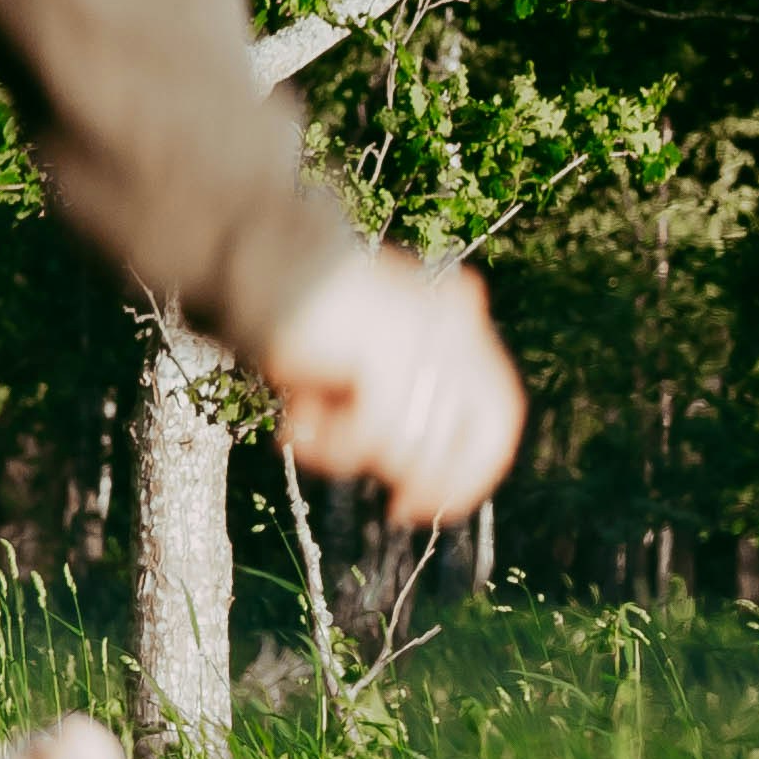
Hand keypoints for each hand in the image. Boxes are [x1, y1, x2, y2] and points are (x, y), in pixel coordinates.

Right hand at [264, 250, 521, 526]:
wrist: (260, 252)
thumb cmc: (307, 322)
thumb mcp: (365, 373)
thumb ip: (402, 414)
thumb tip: (415, 495)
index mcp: (461, 327)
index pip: (498, 419)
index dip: (471, 475)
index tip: (421, 506)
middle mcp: (454, 326)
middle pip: (459, 442)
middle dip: (417, 481)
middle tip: (392, 503)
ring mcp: (425, 333)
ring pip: (408, 446)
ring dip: (350, 455)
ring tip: (307, 428)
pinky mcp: (387, 343)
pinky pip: (374, 432)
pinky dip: (331, 445)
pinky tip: (298, 425)